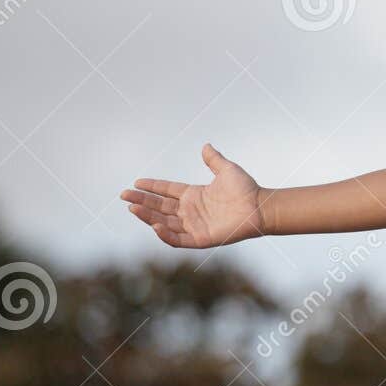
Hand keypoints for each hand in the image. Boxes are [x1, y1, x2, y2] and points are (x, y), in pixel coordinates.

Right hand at [119, 143, 265, 248]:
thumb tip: (206, 146)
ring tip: (133, 208)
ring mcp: (195, 225)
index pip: (167, 191)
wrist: (261, 207)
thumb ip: (214, 160)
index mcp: (194, 195)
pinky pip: (178, 239)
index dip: (151, 187)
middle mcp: (191, 211)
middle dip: (142, 201)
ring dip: (148, 216)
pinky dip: (165, 234)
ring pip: (164, 222)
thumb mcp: (227, 170)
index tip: (136, 183)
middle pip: (160, 206)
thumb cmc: (246, 189)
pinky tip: (155, 224)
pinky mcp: (201, 238)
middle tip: (124, 196)